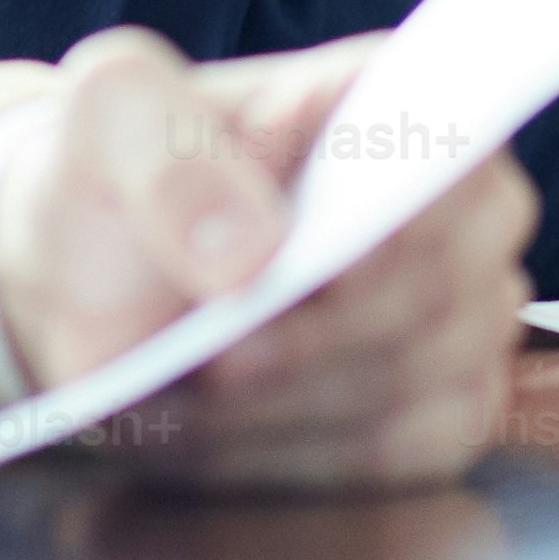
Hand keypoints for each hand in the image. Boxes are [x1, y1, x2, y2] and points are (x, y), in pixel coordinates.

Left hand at [0, 28, 535, 487]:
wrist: (93, 271)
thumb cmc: (121, 172)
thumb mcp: (111, 118)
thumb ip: (172, 161)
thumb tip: (253, 254)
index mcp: (405, 97)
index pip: (451, 160)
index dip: (396, 222)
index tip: (303, 268)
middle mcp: (465, 208)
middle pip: (436, 296)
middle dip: (311, 343)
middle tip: (209, 361)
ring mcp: (464, 320)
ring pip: (409, 388)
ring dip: (284, 409)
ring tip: (186, 399)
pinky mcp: (438, 418)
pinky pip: (394, 461)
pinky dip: (291, 460)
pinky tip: (213, 438)